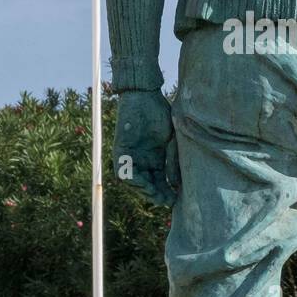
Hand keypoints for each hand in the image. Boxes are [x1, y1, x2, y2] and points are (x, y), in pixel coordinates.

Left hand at [113, 90, 178, 205]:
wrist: (144, 96)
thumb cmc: (161, 114)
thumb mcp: (172, 141)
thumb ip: (173, 162)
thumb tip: (176, 185)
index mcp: (155, 159)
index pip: (160, 182)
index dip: (166, 193)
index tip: (175, 201)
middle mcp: (142, 160)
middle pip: (147, 185)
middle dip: (156, 195)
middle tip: (165, 201)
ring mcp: (130, 156)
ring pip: (133, 182)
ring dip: (143, 190)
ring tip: (154, 194)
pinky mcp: (120, 150)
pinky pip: (122, 170)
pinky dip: (131, 178)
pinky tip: (143, 182)